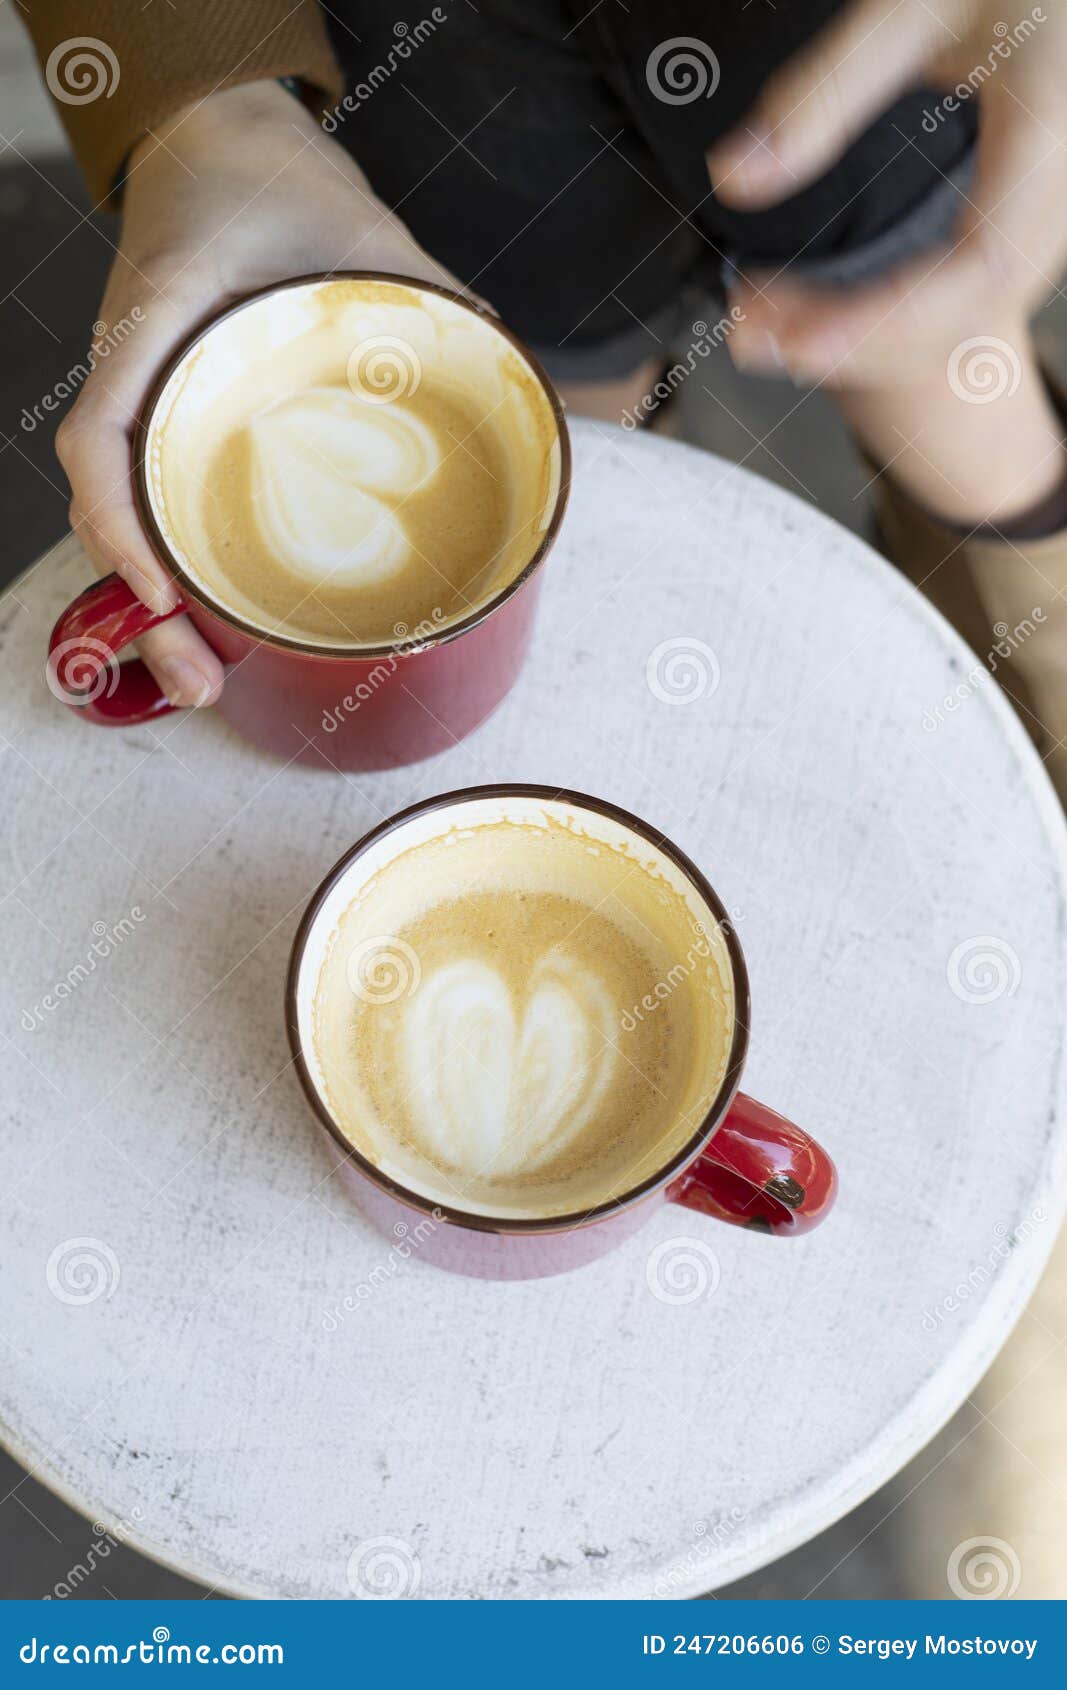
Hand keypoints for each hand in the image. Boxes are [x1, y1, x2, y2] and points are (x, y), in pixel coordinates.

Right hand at [56, 80, 470, 706]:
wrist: (217, 139)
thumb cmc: (277, 180)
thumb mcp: (366, 232)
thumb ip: (442, 300)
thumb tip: (528, 385)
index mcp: (163, 320)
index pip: (103, 433)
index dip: (123, 523)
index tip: (168, 592)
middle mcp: (133, 371)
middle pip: (107, 507)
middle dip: (147, 611)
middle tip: (201, 684)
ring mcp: (140, 398)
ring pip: (122, 516)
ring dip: (153, 606)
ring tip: (203, 679)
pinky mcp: (160, 415)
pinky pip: (147, 496)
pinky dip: (167, 563)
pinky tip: (206, 618)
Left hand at [705, 0, 1066, 384]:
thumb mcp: (910, 6)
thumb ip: (824, 90)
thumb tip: (731, 176)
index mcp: (1048, 122)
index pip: (979, 263)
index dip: (889, 319)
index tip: (796, 344)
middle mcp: (1064, 175)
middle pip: (970, 306)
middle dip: (856, 338)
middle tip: (748, 329)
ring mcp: (1050, 200)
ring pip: (967, 310)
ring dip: (862, 335)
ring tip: (762, 318)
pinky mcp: (1022, 209)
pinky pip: (961, 288)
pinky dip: (885, 313)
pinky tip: (812, 306)